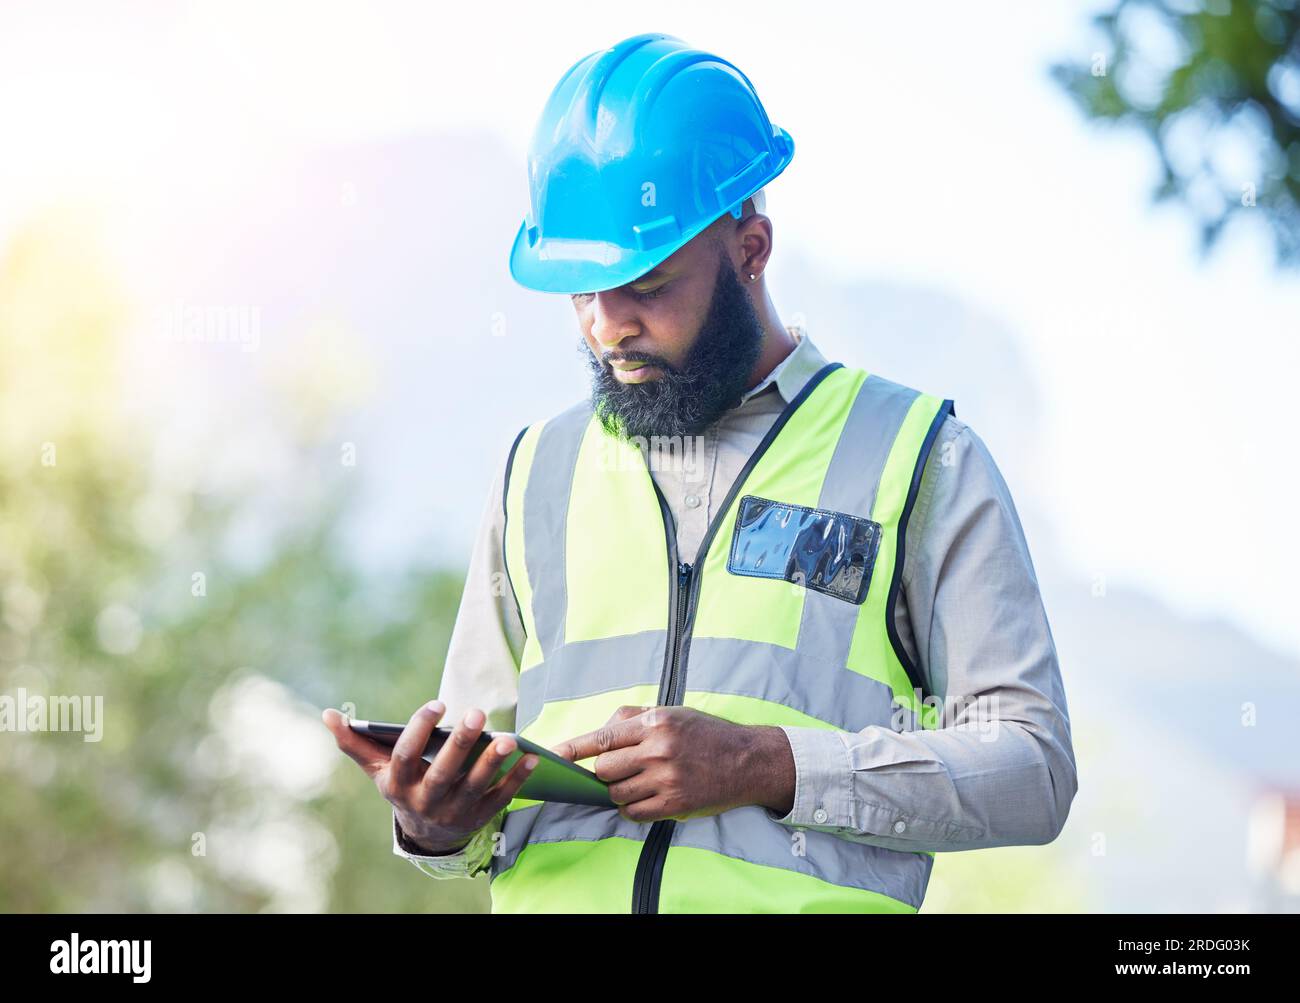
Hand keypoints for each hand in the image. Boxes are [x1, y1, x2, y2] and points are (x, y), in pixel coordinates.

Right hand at [322, 702, 537, 853]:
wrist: (426, 833)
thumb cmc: (404, 784)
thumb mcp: (377, 769)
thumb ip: (355, 742)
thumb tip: (328, 714)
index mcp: (398, 784)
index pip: (405, 756)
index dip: (419, 729)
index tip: (437, 703)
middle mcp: (425, 801)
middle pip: (443, 774)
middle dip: (459, 744)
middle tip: (477, 712)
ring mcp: (453, 812)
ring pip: (474, 788)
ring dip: (492, 763)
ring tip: (508, 738)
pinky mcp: (480, 817)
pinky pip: (500, 799)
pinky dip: (517, 779)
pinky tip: (532, 757)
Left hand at [550, 706, 794, 822]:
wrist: (747, 760)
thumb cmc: (705, 734)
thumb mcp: (671, 713)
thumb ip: (632, 718)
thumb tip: (598, 733)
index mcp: (655, 722)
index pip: (602, 738)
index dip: (573, 749)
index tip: (553, 756)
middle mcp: (659, 749)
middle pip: (604, 769)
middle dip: (604, 772)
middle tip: (620, 769)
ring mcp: (666, 779)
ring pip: (616, 792)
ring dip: (617, 791)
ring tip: (637, 782)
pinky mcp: (674, 803)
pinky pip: (634, 812)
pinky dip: (631, 808)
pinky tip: (644, 798)